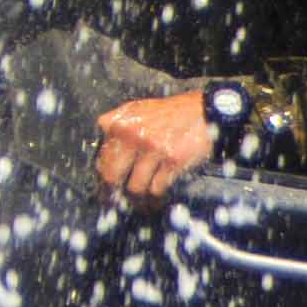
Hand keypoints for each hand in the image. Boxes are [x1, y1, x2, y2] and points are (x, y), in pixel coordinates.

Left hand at [97, 87, 223, 205]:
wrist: (203, 112)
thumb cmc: (170, 113)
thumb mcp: (137, 110)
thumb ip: (116, 125)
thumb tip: (102, 154)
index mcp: (119, 124)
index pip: (102, 160)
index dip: (105, 176)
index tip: (109, 185)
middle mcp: (132, 135)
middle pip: (112, 177)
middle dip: (115, 191)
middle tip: (120, 197)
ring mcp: (153, 149)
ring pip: (135, 187)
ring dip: (141, 192)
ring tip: (146, 191)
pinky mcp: (172, 161)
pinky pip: (157, 188)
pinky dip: (158, 191)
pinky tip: (161, 187)